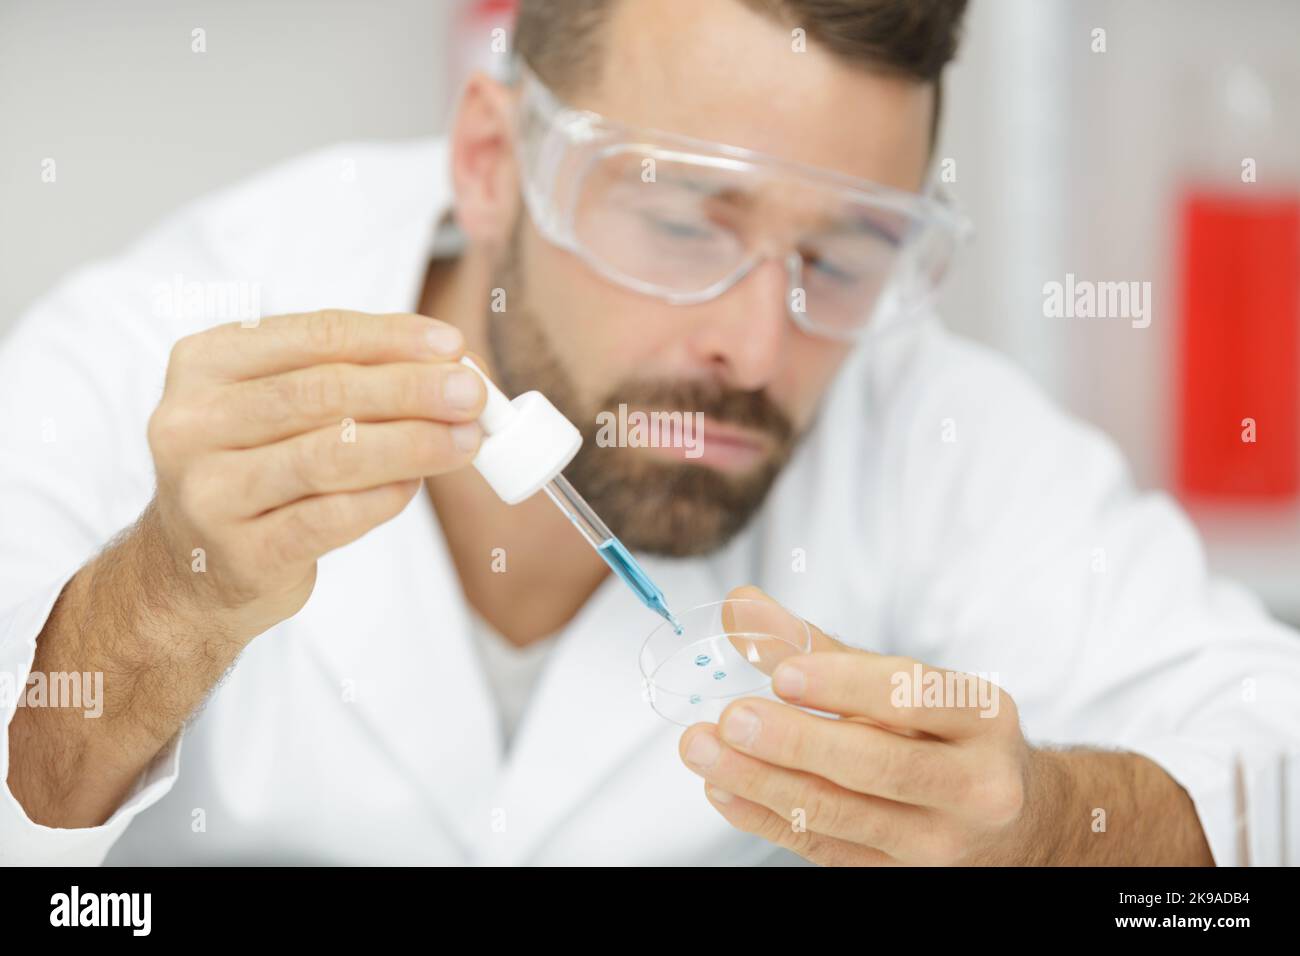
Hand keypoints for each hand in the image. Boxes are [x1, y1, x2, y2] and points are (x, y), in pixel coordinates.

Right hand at [144, 309, 485, 640]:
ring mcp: (208, 492)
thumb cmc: (256, 470)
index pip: (314, 336)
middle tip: (472, 393)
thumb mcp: (279, 407)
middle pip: (323, 393)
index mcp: (205, 363)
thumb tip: (452, 366)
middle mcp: (192, 423)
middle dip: (410, 390)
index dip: (391, 338)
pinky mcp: (240, 553)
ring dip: (411, 444)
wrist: (192, 570)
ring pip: (329, 456)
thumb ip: (352, 377)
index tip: (453, 345)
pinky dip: (384, 499)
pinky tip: (415, 486)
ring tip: (465, 440)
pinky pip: (329, 519)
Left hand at [678, 586, 1041, 865]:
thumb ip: (815, 646)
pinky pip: (823, 850)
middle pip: (876, 765)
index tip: (782, 673)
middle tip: (732, 719)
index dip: (844, 685)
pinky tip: (723, 788)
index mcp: (981, 717)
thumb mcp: (897, 683)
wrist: (1009, 820)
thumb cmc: (941, 734)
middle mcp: (974, 785)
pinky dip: (765, 817)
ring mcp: (939, 843)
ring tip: (704, 751)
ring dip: (761, 782)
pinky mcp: (901, 878)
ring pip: (841, 815)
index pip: (911, 697)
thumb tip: (739, 607)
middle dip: (796, 742)